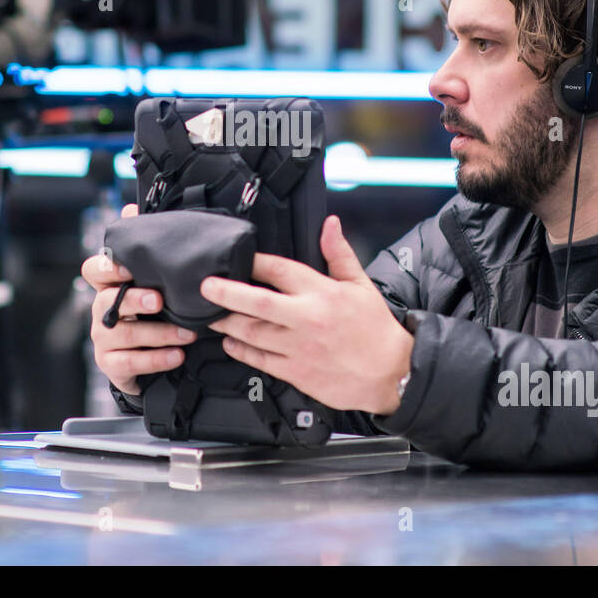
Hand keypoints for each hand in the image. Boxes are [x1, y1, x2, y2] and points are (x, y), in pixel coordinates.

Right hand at [81, 203, 195, 395]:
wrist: (146, 358)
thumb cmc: (149, 311)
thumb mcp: (148, 278)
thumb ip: (140, 246)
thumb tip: (131, 207)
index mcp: (108, 285)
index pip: (93, 269)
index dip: (107, 267)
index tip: (129, 267)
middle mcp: (100, 310)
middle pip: (107, 301)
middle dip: (134, 300)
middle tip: (160, 301)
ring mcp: (103, 338)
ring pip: (123, 333)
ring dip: (159, 333)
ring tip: (187, 333)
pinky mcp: (110, 364)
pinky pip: (128, 363)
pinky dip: (155, 359)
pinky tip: (177, 355)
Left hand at [202, 214, 413, 415]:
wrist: (392, 373)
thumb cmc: (375, 329)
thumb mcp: (361, 284)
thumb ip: (339, 253)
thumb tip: (329, 224)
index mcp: (322, 293)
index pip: (280, 271)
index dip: (255, 262)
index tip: (237, 256)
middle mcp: (306, 319)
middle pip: (257, 303)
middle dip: (227, 292)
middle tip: (205, 285)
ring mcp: (299, 348)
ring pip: (252, 333)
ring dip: (227, 322)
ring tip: (210, 314)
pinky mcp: (296, 372)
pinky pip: (260, 360)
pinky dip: (241, 350)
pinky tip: (230, 342)